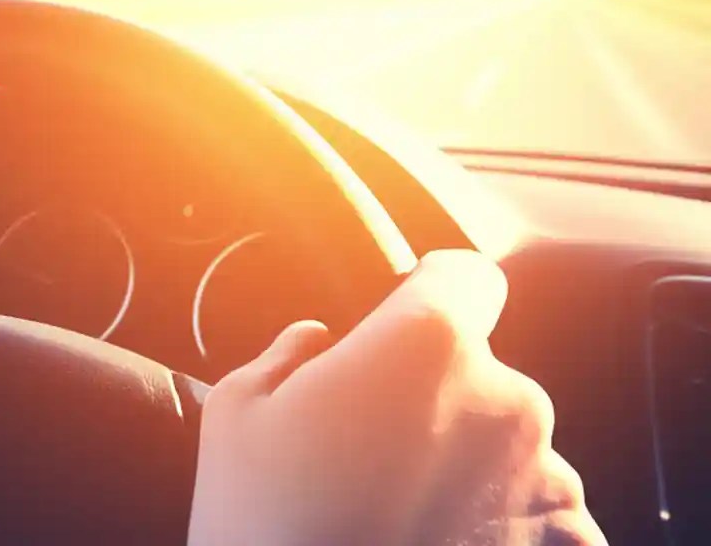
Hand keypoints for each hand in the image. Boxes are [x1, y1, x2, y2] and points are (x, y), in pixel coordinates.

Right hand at [188, 250, 605, 544]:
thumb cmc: (264, 524)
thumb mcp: (237, 414)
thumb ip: (286, 355)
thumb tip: (314, 341)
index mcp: (426, 344)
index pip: (469, 275)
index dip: (433, 293)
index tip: (403, 324)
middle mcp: (505, 397)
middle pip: (481, 368)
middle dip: (436, 396)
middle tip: (370, 448)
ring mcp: (543, 477)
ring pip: (509, 441)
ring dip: (471, 462)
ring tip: (399, 510)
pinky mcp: (558, 543)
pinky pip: (545, 512)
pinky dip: (506, 522)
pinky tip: (439, 540)